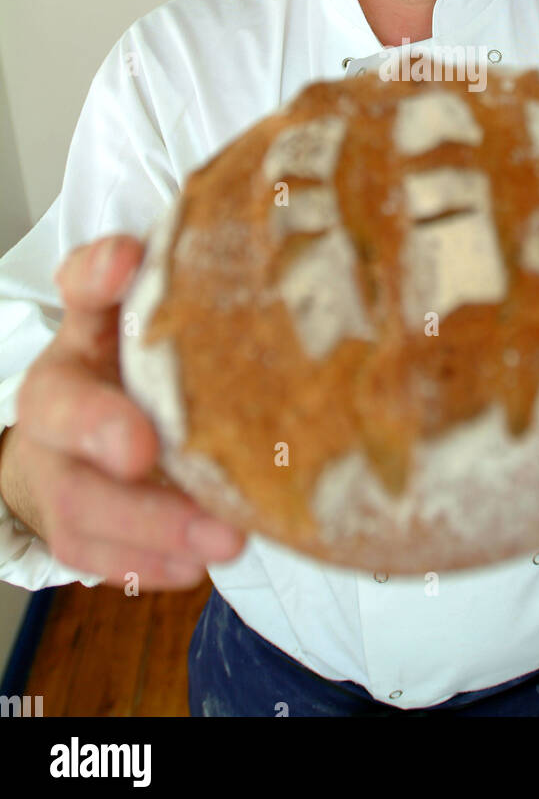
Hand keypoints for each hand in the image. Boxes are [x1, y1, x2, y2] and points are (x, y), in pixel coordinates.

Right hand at [2, 234, 246, 587]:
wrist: (94, 431)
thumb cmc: (144, 365)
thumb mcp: (160, 316)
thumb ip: (179, 279)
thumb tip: (212, 234)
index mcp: (83, 329)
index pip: (81, 288)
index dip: (99, 275)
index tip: (126, 262)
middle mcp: (56, 400)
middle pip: (61, 414)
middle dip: (101, 427)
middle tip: (145, 449)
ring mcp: (58, 469)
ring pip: (80, 503)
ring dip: (149, 524)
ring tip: (222, 537)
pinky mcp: (76, 528)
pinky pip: (99, 556)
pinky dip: (147, 564)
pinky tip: (195, 564)